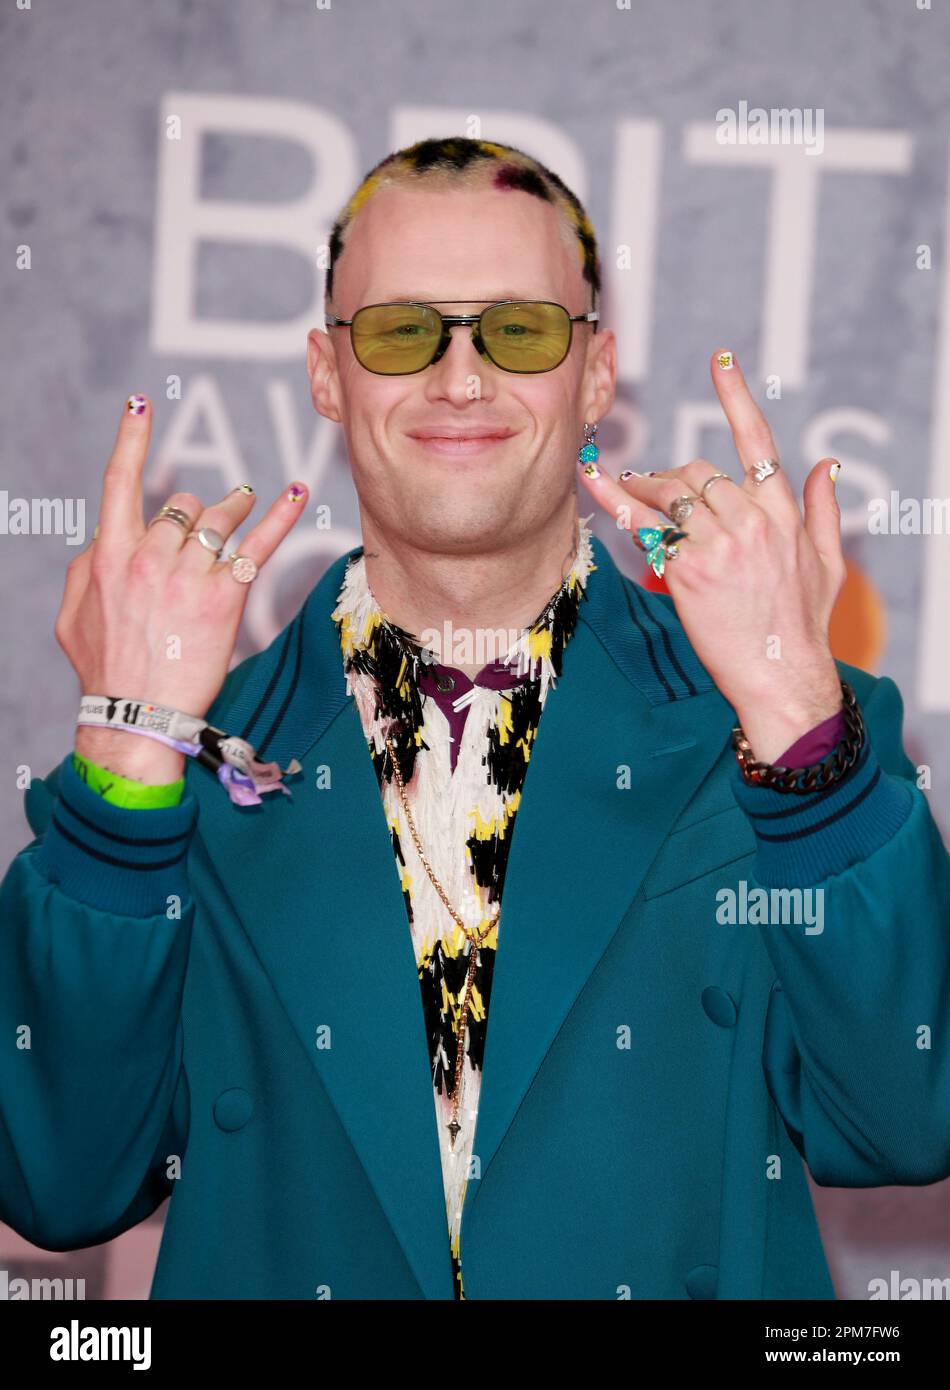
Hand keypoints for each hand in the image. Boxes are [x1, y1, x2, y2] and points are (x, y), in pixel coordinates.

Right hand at [57, 395, 308, 780]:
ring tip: (240, 503)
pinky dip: (280, 516)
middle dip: (192, 511)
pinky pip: (257, 546)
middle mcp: (150, 558)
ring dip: (232, 508)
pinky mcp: (225, 598)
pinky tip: (297, 491)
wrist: (138, 715)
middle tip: (203, 524)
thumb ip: (87, 568)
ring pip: (218, 519)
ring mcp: (189, 576)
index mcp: (110, 556)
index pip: (119, 483)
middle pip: (180, 506)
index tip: (139, 405)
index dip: (130, 440)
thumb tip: (105, 538)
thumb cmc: (103, 667)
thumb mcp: (73, 614)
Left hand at [578, 350, 844, 762]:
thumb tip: (826, 464)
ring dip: (646, 489)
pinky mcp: (687, 569)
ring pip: (670, 494)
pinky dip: (615, 502)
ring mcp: (718, 543)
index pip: (758, 442)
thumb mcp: (827, 563)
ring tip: (631, 493)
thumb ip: (823, 510)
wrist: (780, 674)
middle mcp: (750, 520)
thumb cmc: (802, 624)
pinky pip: (644, 525)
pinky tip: (592, 481)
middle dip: (673, 476)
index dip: (737, 397)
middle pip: (699, 472)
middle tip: (653, 488)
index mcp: (782, 512)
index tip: (721, 360)